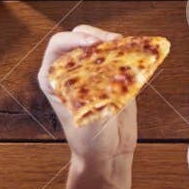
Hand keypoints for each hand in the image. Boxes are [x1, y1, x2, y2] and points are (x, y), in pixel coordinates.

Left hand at [37, 27, 138, 165]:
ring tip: (126, 46)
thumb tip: (106, 66)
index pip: (59, 44)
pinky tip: (136, 52)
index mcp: (53, 76)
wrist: (107, 152)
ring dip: (114, 41)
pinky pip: (117, 54)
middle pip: (81, 36)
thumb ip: (91, 89)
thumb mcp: (84, 113)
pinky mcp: (111, 74)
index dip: (74, 39)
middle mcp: (70, 69)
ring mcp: (91, 70)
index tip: (92, 44)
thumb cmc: (87, 138)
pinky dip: (127, 50)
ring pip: (101, 42)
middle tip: (114, 42)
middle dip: (98, 36)